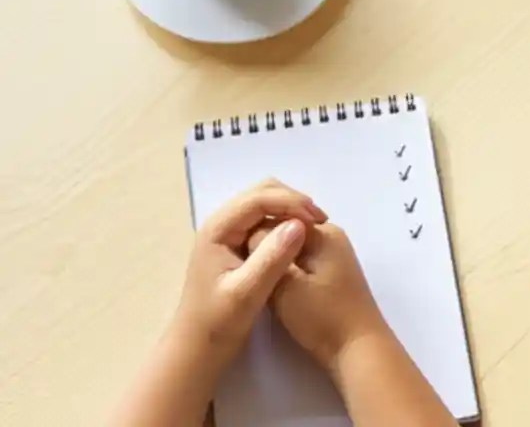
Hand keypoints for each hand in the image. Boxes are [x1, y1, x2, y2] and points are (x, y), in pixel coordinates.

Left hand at [107, 181, 325, 426]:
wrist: (197, 350)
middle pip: (262, 192)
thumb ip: (271, 258)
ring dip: (291, 209)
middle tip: (319, 221)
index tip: (319, 220)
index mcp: (218, 230)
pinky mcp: (237, 246)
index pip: (260, 198)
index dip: (292, 203)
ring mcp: (228, 234)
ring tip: (313, 229)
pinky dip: (285, 222)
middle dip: (293, 200)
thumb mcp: (247, 293)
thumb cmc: (218, 324)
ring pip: (265, 204)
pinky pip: (265, 221)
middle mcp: (221, 224)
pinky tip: (299, 240)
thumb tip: (298, 225)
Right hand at [251, 222, 388, 371]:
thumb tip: (250, 232)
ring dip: (273, 260)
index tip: (234, 254)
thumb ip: (266, 252)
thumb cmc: (322, 316)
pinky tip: (273, 288)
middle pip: (284, 231)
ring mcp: (332, 255)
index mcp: (323, 232)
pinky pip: (300, 262)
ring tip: (255, 279)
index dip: (253, 234)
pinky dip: (285, 270)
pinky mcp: (330, 274)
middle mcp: (330, 237)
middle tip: (242, 268)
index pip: (277, 217)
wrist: (356, 349)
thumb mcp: (286, 283)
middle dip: (263, 247)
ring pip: (290, 248)